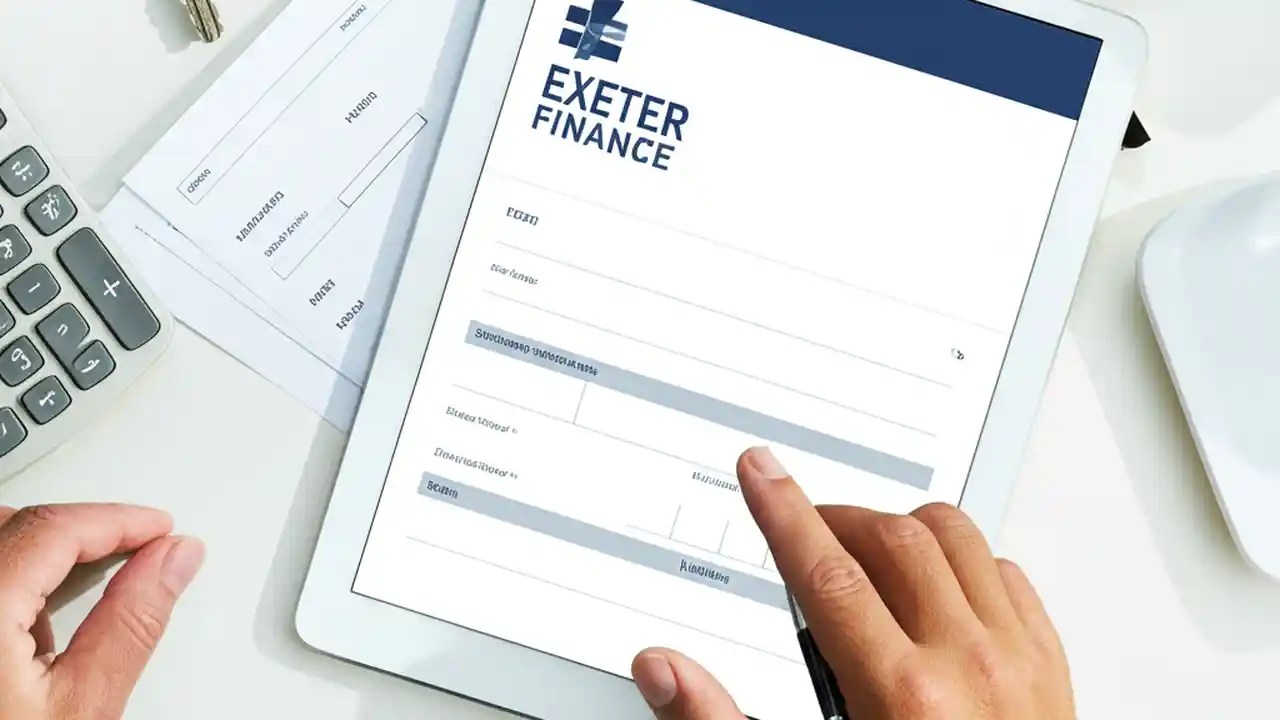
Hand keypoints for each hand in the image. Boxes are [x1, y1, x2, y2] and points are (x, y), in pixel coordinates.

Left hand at [0, 504, 203, 719]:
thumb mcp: (81, 705)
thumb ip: (130, 625)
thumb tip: (173, 559)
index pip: (52, 530)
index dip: (118, 522)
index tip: (159, 529)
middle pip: (19, 526)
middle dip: (84, 530)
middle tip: (139, 544)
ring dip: (46, 554)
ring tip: (96, 585)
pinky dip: (15, 581)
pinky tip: (38, 626)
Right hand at [631, 448, 1072, 718]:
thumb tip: (664, 669)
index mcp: (900, 696)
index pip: (823, 571)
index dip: (781, 510)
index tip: (759, 470)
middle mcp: (968, 666)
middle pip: (891, 540)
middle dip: (835, 518)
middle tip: (801, 529)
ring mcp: (1019, 663)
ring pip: (957, 539)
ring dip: (903, 530)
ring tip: (865, 551)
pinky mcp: (1052, 671)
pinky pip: (1008, 576)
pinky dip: (967, 562)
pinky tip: (937, 586)